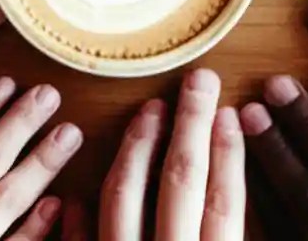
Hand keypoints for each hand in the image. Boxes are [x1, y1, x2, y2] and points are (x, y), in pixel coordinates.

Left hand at [94, 68, 245, 239]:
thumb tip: (228, 204)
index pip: (223, 204)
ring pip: (124, 199)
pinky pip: (79, 240)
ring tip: (148, 111)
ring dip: (135, 151)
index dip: (229, 156)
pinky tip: (79, 190)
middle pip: (180, 183)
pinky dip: (79, 214)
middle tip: (199, 82)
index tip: (229, 113)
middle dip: (190, 126)